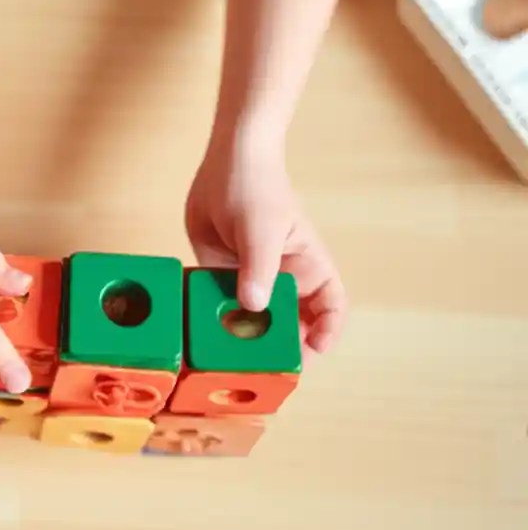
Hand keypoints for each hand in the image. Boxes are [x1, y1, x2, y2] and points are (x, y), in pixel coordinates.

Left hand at [184, 136, 346, 355]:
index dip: (325, 332)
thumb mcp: (259, 228)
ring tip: (228, 359)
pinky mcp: (220, 274)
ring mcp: (250, 278)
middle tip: (259, 368)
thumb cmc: (257, 187)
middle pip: (288, 323)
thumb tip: (254, 306)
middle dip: (277, 347)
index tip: (311, 352)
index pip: (329, 307)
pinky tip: (201, 333)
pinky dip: (213, 321)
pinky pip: (219, 304)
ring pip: (252, 320)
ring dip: (242, 339)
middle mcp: (282, 279)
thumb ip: (257, 268)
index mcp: (307, 267)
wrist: (225, 161)